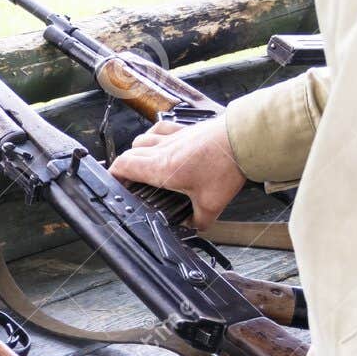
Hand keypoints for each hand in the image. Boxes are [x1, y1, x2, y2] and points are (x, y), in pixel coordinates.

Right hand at [108, 118, 246, 229]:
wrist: (243, 139)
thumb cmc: (226, 166)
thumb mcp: (212, 204)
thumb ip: (199, 220)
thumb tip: (194, 226)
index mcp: (161, 168)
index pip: (123, 166)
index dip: (113, 176)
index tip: (113, 184)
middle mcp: (162, 150)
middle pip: (130, 153)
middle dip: (123, 167)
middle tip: (127, 180)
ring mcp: (173, 136)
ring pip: (142, 139)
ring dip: (137, 150)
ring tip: (142, 163)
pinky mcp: (185, 129)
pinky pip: (161, 128)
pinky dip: (155, 135)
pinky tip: (162, 142)